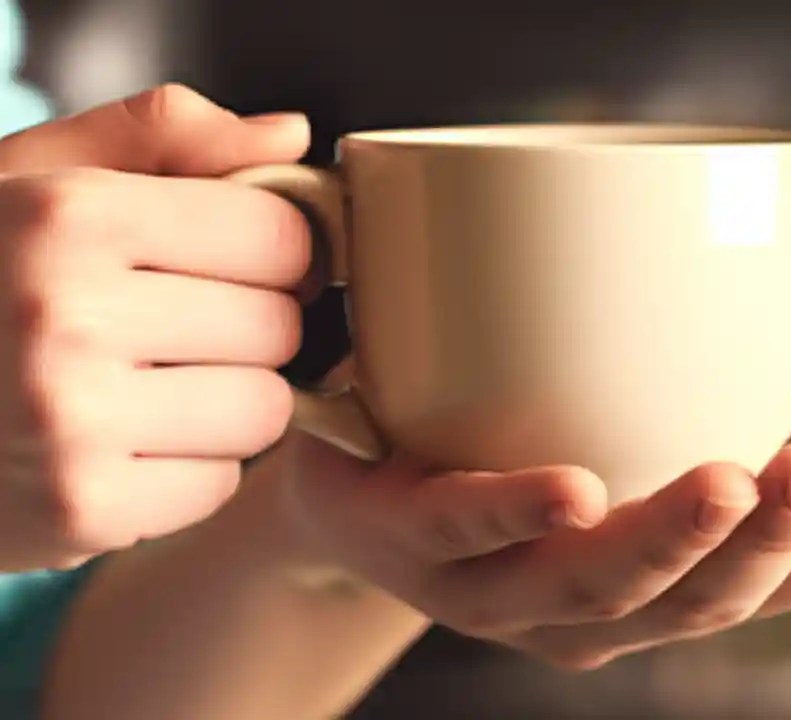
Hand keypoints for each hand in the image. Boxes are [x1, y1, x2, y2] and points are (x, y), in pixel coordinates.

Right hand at [0, 85, 311, 569]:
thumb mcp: (33, 176)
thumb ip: (163, 138)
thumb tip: (290, 138)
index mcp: (69, 215)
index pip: (278, 236)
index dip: (273, 249)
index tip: (237, 260)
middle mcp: (66, 317)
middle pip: (279, 326)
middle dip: (248, 325)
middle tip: (178, 327)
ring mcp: (71, 422)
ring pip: (266, 410)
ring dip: (227, 401)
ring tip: (151, 386)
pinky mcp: (79, 509)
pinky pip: (219, 484)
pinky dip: (188, 469)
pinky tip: (122, 442)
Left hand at [265, 353, 790, 668]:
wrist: (366, 433)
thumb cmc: (546, 419)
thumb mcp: (683, 395)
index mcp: (663, 582)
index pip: (775, 588)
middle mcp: (587, 608)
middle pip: (696, 603)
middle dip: (773, 541)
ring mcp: (493, 584)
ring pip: (592, 589)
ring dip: (671, 542)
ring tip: (736, 479)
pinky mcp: (406, 532)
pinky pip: (463, 530)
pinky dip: (517, 512)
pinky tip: (575, 489)